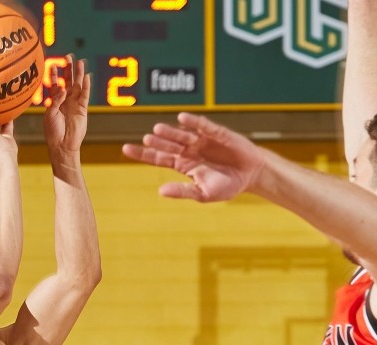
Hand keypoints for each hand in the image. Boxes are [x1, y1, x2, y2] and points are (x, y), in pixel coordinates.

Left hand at [43, 58, 89, 164]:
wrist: (62, 145)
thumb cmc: (53, 131)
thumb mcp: (50, 113)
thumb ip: (56, 99)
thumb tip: (63, 88)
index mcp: (55, 101)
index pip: (55, 84)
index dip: (55, 74)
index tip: (54, 64)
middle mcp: (66, 100)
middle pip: (68, 81)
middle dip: (68, 69)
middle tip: (69, 57)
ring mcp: (75, 104)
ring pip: (78, 85)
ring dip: (78, 74)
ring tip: (80, 62)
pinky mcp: (82, 109)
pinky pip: (85, 95)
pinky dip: (86, 86)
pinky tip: (87, 77)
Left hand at [123, 113, 267, 202]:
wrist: (251, 175)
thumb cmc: (226, 185)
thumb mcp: (203, 194)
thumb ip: (182, 191)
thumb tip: (160, 192)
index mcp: (182, 164)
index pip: (157, 157)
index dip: (142, 153)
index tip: (125, 148)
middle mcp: (188, 150)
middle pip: (168, 144)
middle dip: (158, 142)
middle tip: (147, 139)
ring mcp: (201, 140)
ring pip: (182, 134)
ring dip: (170, 132)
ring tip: (158, 130)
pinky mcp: (216, 133)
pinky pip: (203, 126)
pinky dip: (193, 122)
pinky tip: (182, 118)